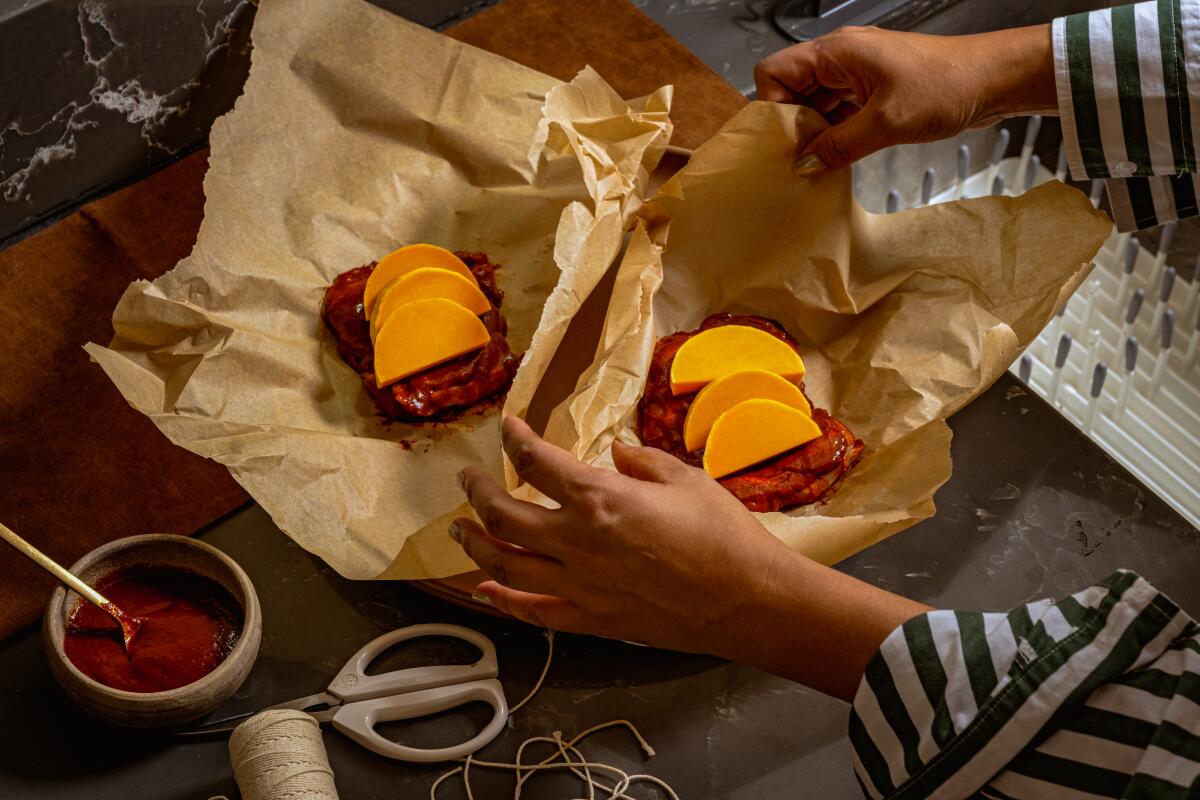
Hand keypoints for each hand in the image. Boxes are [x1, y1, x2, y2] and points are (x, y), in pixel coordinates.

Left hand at [453, 417, 929, 700]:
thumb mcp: (686, 479)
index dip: (516, 440)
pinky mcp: (591, 620)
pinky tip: (484, 590)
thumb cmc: (724, 534)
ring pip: (505, 564)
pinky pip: (533, 611)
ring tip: (459, 529)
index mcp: (601, 498)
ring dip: (474, 544)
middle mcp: (578, 541)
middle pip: (505, 513)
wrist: (749, 600)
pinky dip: (503, 601)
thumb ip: (641, 461)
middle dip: (477, 492)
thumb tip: (615, 451)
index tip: (508, 427)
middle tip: (467, 480)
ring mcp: (580, 585)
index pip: (539, 462)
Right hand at [754, 24, 1055, 171]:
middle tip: (800, 158)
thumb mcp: (886, 123)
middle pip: (791, 91)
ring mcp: (856, 75)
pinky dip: (833, 134)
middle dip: (792, 125)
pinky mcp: (872, 92)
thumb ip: (837, 145)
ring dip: (814, 133)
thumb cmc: (949, 83)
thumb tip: (804, 164)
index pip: (774, 72)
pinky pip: (837, 112)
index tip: (783, 141)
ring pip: (814, 104)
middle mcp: (841, 59)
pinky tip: (838, 157)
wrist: (994, 80)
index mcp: (837, 52)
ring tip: (820, 162)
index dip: (772, 107)